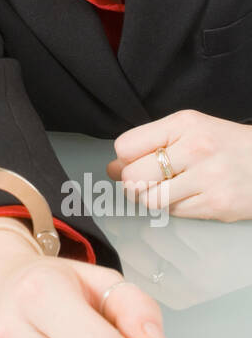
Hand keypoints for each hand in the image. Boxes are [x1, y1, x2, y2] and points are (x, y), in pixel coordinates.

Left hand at [107, 108, 251, 221]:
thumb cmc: (226, 144)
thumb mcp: (191, 129)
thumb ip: (149, 143)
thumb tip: (112, 167)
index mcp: (184, 124)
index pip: (126, 146)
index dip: (124, 158)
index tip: (135, 160)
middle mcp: (195, 149)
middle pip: (133, 176)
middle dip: (132, 182)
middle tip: (146, 180)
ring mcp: (207, 180)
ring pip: (150, 200)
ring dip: (151, 198)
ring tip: (166, 189)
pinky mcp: (215, 206)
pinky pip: (173, 213)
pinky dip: (174, 207)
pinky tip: (188, 196)